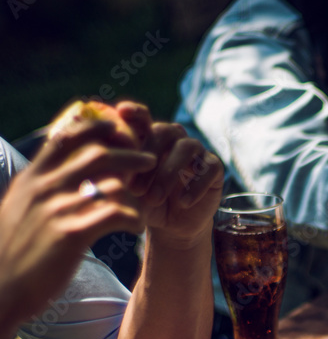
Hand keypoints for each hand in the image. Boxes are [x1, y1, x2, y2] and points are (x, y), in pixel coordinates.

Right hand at [0, 118, 155, 331]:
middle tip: (150, 160)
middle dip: (130, 154)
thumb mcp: (17, 209)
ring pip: (114, 185)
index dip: (94, 127)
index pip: (64, 137)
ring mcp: (58, 210)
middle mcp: (44, 188)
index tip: (116, 127)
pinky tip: (137, 227)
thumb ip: (37, 190)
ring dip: (136, 193)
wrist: (1, 289)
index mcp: (32, 179)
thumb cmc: (12, 253)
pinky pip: (118, 214)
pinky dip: (134, 219)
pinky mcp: (72, 234)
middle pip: (98, 154)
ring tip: (144, 204)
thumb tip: (54, 174)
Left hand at [119, 103, 223, 249]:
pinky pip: (208, 169)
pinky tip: (183, 203)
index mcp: (150, 137)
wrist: (173, 226)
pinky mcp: (214, 168)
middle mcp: (174, 138)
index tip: (122, 112)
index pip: (143, 118)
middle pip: (164, 131)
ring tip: (155, 198)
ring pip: (186, 148)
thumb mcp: (128, 190)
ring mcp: (197, 151)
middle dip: (148, 158)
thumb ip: (118, 174)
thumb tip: (102, 166)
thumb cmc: (146, 204)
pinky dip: (195, 186)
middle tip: (135, 189)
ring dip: (168, 173)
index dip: (135, 113)